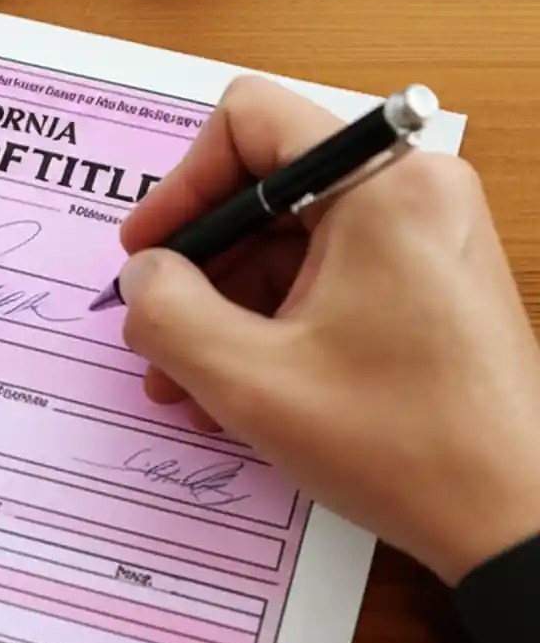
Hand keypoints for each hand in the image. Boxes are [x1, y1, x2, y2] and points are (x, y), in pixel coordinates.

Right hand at [118, 76, 539, 584]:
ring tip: (182, 381)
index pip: (249, 123)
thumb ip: (167, 313)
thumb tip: (141, 276)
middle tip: (154, 329)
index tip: (147, 253)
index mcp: (382, 186)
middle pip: (265, 188)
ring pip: (288, 242)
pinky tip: (231, 387)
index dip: (180, 184)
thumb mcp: (250, 381)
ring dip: (224, 307)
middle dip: (197, 266)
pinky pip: (323, 277)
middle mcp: (413, 191)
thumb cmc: (401, 445)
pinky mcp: (426, 281)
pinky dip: (269, 322)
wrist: (517, 520)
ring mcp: (426, 237)